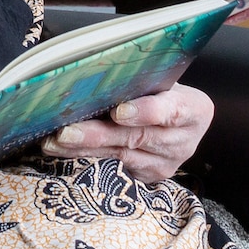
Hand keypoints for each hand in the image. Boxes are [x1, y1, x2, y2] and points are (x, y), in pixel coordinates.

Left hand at [41, 85, 212, 182]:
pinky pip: (115, 167)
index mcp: (195, 110)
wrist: (179, 121)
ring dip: (83, 149)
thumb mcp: (163, 79)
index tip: (118, 112)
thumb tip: (95, 71)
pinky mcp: (149, 177)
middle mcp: (184, 142)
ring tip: (54, 142)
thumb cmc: (164, 89)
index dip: (145, 112)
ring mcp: (166, 164)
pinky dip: (87, 157)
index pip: (171, 111)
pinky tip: (62, 151)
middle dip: (98, 135)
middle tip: (66, 132)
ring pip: (120, 155)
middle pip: (137, 137)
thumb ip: (141, 80)